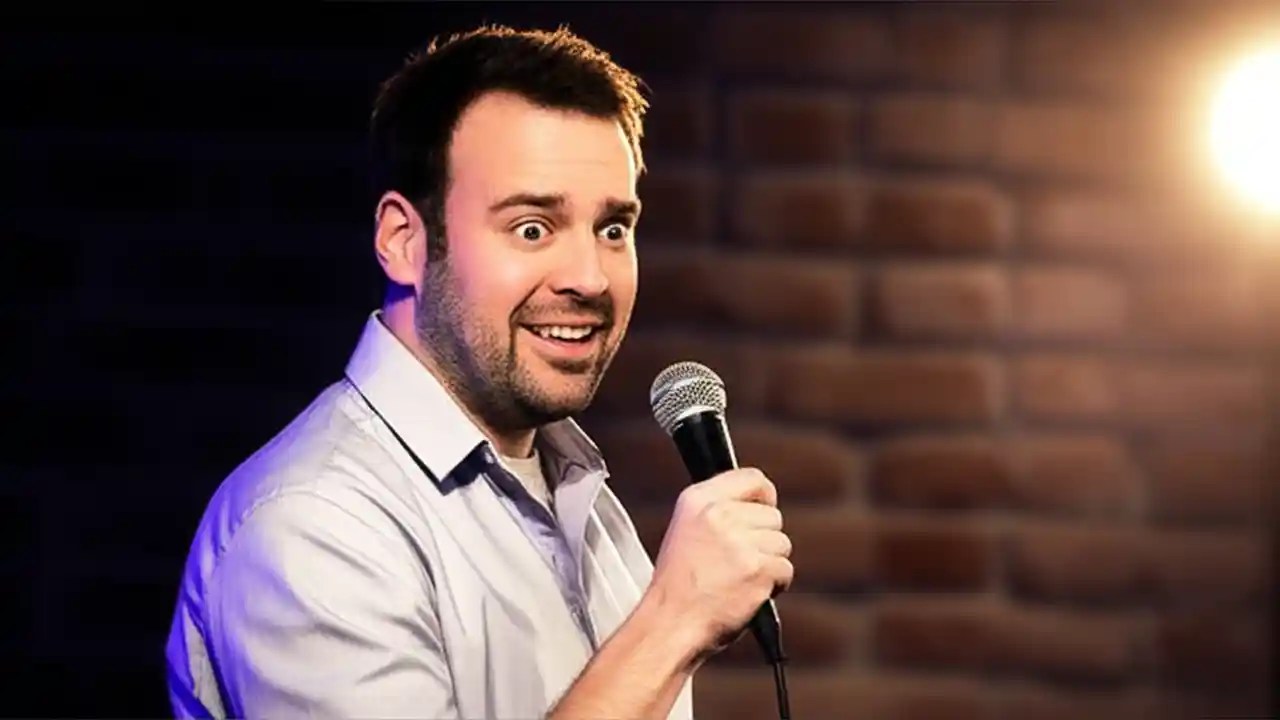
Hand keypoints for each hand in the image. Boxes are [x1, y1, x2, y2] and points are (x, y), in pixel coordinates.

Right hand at [645, 468, 792, 657]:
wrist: (670, 622)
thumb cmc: (678, 585)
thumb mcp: (686, 530)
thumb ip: (718, 512)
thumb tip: (758, 508)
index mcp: (697, 500)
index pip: (751, 478)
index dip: (764, 496)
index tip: (763, 510)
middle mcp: (718, 515)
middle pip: (773, 516)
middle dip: (765, 539)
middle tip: (740, 562)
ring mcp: (739, 542)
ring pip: (782, 544)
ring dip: (770, 564)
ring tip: (741, 578)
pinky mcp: (757, 569)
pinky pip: (785, 570)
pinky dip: (774, 585)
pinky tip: (749, 592)